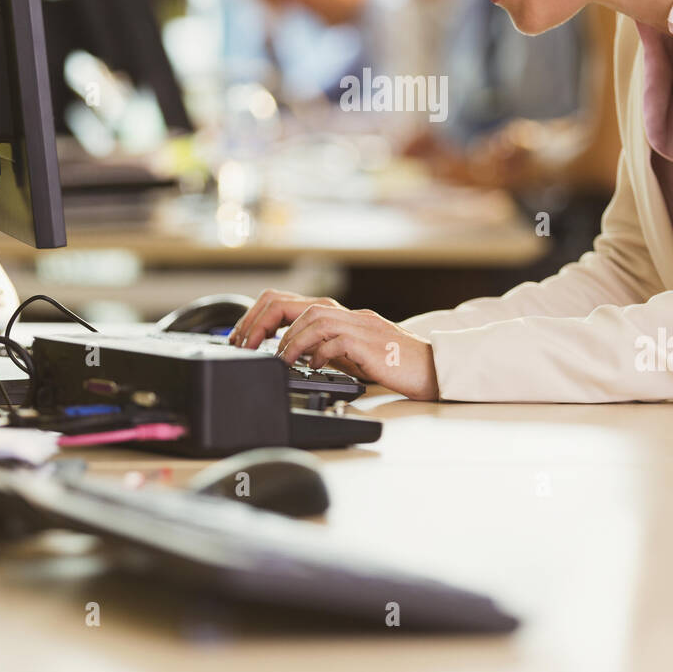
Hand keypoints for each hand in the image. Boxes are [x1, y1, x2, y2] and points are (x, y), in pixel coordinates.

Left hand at [229, 289, 437, 399]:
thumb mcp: (350, 354)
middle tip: (247, 345)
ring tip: (281, 359)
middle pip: (292, 303)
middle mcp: (346, 314)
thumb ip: (325, 348)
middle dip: (261, 322)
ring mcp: (358, 325)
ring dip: (289, 340)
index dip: (257, 317)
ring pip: (312, 318)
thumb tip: (292, 356)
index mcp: (339, 315)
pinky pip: (335, 340)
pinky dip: (318, 352)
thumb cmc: (393, 364)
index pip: (287, 302)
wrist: (431, 369)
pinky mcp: (369, 342)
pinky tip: (312, 366)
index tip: (241, 339)